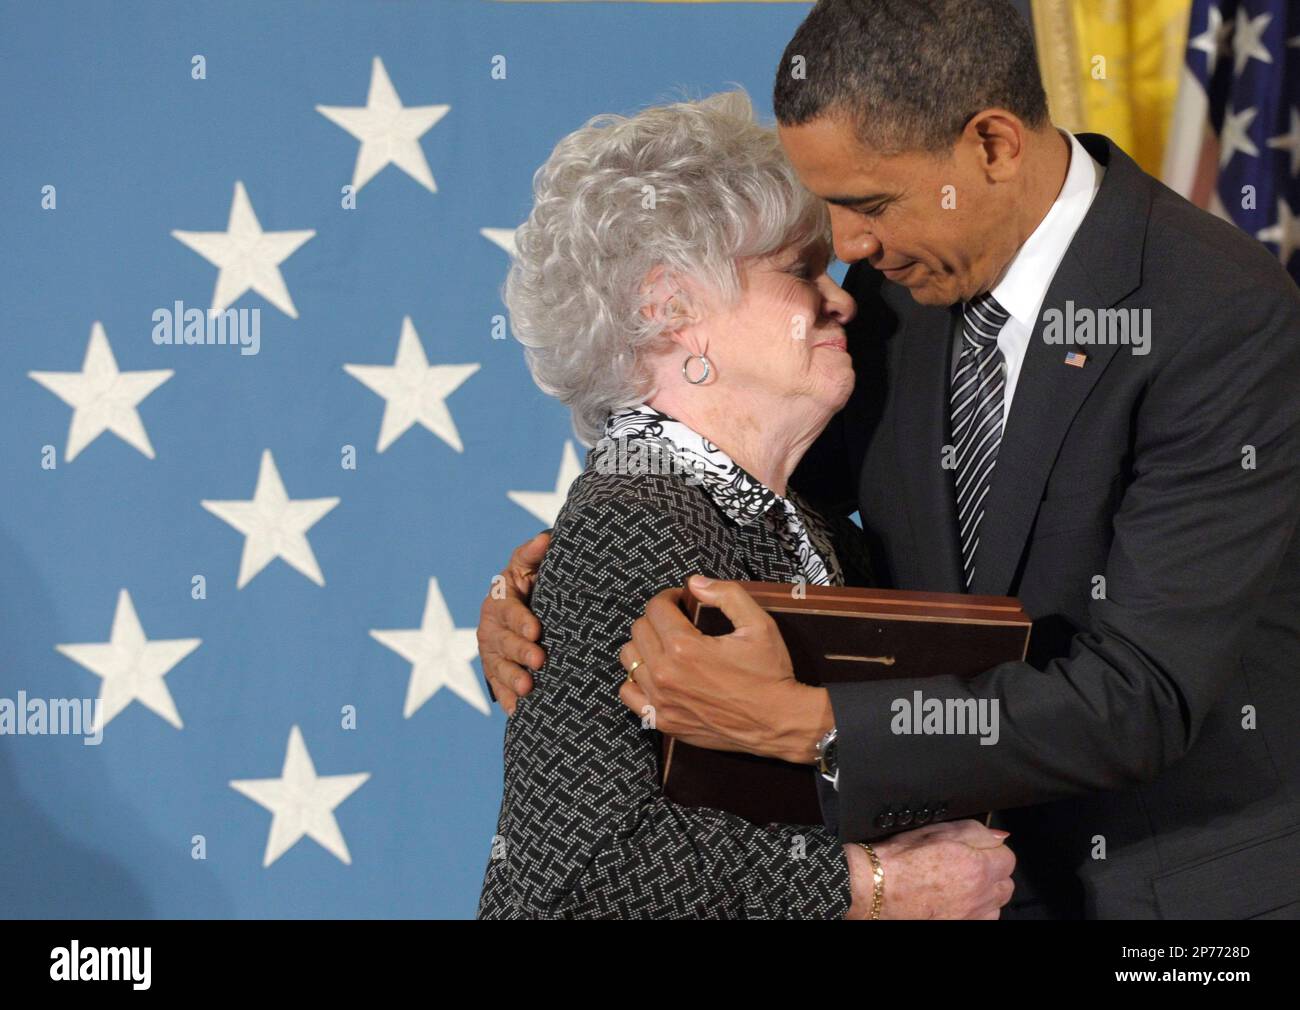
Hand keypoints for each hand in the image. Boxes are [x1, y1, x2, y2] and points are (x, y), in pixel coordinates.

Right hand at [477, 531, 549, 714]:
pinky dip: (506, 698)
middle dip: (520, 651)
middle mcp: (490, 626)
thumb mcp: (528, 564)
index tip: (536, 630)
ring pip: (498, 666)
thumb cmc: (530, 581)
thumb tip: (545, 539)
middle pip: (503, 641)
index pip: (508, 610)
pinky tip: (517, 711)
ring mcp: (491, 651)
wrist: (524, 606)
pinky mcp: (495, 670)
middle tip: (539, 660)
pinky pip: (497, 686)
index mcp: (499, 598)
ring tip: (528, 688)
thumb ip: (533, 553)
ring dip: (511, 678)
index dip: (520, 620)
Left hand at [618, 576, 832, 762]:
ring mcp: (661, 700)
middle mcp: (666, 674)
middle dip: (657, 619)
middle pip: (639, 630)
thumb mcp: (758, 624)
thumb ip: (726, 595)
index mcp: (685, 647)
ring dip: (644, 646)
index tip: (680, 601)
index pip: (656, 608)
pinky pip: (629, 694)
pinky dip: (637, 681)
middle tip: (676, 621)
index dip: (668, 597)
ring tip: (665, 646)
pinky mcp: (663, 721)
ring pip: (630, 659)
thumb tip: (694, 582)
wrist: (778, 722)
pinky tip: (657, 675)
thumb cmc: (770, 674)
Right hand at [844, 820, 1015, 919]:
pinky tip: (956, 902)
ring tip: (961, 886)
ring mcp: (969, 915)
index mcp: (977, 866)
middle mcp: (978, 894)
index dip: (990, 849)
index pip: (1007, 856)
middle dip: (993, 873)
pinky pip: (982, 920)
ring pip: (996, 905)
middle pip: (1006, 884)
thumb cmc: (900, 859)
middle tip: (969, 865)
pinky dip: (975, 912)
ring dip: (986, 895)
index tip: (977, 849)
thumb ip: (974, 831)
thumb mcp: (936, 830)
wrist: (876, 888)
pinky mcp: (958, 926)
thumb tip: (998, 836)